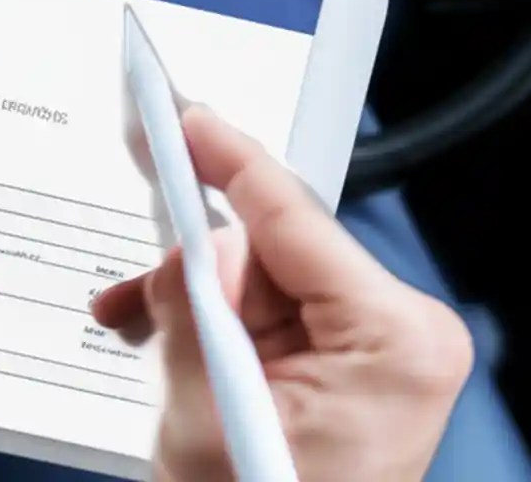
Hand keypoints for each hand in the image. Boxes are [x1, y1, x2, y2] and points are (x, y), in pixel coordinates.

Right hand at [92, 106, 472, 481]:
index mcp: (394, 340)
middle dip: (193, 259)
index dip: (226, 159)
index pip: (294, 217)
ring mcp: (372, 351)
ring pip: (257, 282)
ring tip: (133, 319)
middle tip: (136, 252)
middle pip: (272, 251)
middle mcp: (397, 336)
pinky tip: (161, 336)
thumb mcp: (201, 415)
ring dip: (190, 298)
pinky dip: (208, 325)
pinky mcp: (343, 366)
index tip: (185, 114)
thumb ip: (192, 309)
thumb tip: (189, 248)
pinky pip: (262, 316)